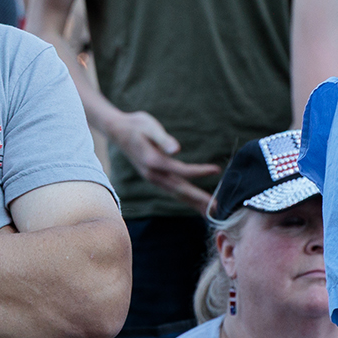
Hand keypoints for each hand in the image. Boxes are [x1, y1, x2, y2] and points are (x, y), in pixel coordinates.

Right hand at [103, 110, 219, 214]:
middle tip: (219, 210)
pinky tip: (196, 202)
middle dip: (200, 200)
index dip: (199, 171)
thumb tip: (176, 149)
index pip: (182, 170)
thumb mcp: (149, 127)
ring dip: (195, 203)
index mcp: (153, 162)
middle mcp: (153, 174)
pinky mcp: (155, 178)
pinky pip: (174, 191)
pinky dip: (187, 198)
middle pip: (181, 190)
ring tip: (212, 213)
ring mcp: (153, 178)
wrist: (117, 130)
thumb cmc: (136, 125)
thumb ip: (163, 139)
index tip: (217, 169)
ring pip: (177, 194)